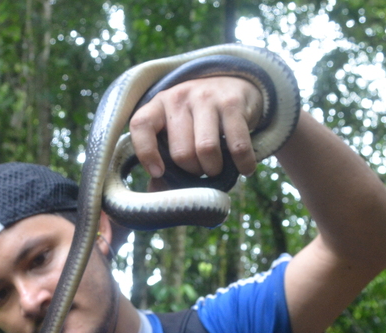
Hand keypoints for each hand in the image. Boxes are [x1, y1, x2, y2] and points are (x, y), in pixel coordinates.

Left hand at [128, 75, 263, 180]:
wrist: (233, 82)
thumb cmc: (197, 118)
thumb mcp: (175, 131)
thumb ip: (163, 160)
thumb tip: (158, 197)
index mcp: (158, 106)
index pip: (141, 125)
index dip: (146, 153)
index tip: (158, 173)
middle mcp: (179, 98)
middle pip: (181, 152)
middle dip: (193, 172)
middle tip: (200, 171)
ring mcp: (206, 98)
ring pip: (206, 149)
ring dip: (213, 169)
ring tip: (216, 169)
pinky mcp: (233, 103)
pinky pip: (237, 145)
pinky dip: (242, 164)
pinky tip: (245, 169)